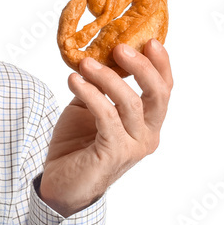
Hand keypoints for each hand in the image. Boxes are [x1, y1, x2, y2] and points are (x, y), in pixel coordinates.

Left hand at [40, 40, 172, 215]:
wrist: (59, 184)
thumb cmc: (77, 144)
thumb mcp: (90, 108)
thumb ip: (101, 86)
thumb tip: (101, 53)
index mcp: (148, 123)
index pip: (164, 89)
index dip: (161, 64)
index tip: (150, 40)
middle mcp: (148, 135)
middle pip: (159, 95)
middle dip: (141, 67)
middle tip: (119, 47)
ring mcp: (133, 146)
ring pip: (130, 103)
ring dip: (106, 78)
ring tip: (84, 63)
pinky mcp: (113, 153)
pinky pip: (106, 116)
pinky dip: (90, 94)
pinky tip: (74, 81)